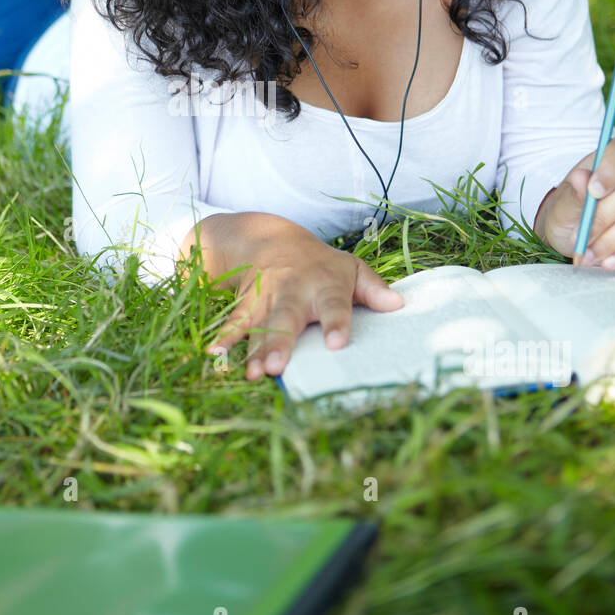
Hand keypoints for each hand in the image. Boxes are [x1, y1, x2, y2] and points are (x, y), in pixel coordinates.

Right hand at [191, 212, 404, 378]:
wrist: (271, 241)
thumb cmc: (322, 266)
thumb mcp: (351, 268)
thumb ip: (373, 288)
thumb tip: (399, 304)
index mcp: (325, 285)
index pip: (334, 304)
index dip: (335, 323)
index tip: (337, 343)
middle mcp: (293, 292)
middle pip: (287, 318)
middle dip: (281, 343)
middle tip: (278, 368)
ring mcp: (266, 299)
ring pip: (259, 325)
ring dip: (254, 349)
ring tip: (253, 374)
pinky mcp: (245, 305)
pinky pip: (233, 322)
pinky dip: (224, 338)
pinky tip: (214, 356)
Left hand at [534, 136, 614, 268]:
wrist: (571, 239)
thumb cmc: (567, 214)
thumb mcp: (560, 206)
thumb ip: (572, 194)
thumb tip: (581, 178)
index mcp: (611, 163)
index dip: (613, 168)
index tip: (594, 191)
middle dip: (603, 217)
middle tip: (579, 237)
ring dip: (611, 241)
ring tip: (586, 254)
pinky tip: (606, 263)